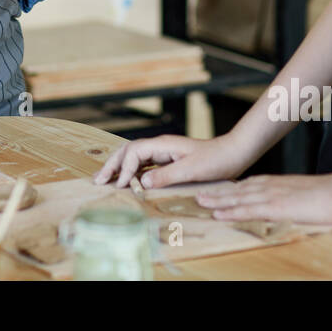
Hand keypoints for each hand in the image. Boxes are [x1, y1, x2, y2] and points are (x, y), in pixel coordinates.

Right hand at [93, 134, 247, 188]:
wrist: (234, 154)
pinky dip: (130, 171)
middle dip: (111, 165)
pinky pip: (143, 164)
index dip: (124, 169)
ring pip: (133, 157)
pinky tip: (126, 180)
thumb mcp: (191, 170)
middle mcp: (160, 146)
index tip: (119, 186)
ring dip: (118, 167)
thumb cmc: (216, 161)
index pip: (134, 153)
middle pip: (127, 151)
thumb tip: (141, 183)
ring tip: (104, 180)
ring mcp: (163, 152)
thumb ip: (166, 175)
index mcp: (163, 144)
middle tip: (97, 181)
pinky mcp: (168, 160)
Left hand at [193, 173, 331, 225]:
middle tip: (198, 195)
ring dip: (217, 201)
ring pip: (237, 198)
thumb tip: (284, 201)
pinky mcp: (275, 207)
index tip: (216, 191)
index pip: (246, 185)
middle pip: (236, 190)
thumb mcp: (302, 191)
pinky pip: (248, 210)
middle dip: (217, 193)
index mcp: (275, 182)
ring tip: (200, 202)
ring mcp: (270, 196)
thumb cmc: (327, 193)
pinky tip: (219, 214)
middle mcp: (269, 186)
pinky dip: (231, 211)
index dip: (230, 189)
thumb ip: (289, 196)